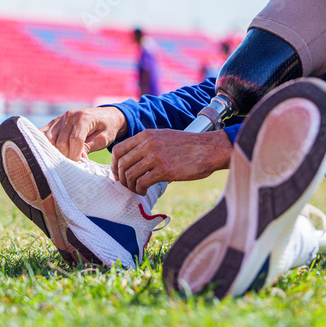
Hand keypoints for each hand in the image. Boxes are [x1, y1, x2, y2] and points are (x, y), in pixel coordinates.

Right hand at [42, 107, 126, 160]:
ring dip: (57, 152)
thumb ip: (89, 147)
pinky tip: (49, 152)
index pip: (75, 139)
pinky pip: (44, 133)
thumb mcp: (104, 138)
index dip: (75, 155)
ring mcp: (60, 117)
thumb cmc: (108, 127)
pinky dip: (45, 144)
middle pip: (61, 141)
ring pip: (50, 139)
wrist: (107, 115)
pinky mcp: (55, 122)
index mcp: (84, 117)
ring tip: (66, 159)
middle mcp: (70, 115)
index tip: (78, 164)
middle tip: (74, 164)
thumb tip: (77, 158)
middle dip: (67, 155)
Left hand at [111, 129, 231, 195]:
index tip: (118, 174)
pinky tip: (145, 191)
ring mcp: (156, 157)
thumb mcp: (166, 137)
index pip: (118, 150)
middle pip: (122, 164)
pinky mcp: (164, 170)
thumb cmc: (190, 146)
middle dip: (121, 178)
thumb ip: (149, 144)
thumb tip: (135, 159)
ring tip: (138, 189)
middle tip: (127, 185)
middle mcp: (149, 144)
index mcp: (147, 135)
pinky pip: (142, 183)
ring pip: (130, 175)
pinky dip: (140, 190)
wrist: (210, 149)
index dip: (114, 165)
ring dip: (130, 186)